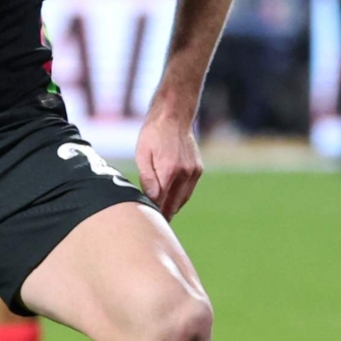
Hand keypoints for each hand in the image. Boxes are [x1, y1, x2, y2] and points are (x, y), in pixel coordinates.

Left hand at [136, 100, 202, 215]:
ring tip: (161, 213)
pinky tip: (170, 197)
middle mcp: (185, 173)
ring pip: (183, 199)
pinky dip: (180, 196)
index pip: (161, 202)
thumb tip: (152, 199)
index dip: (154, 213)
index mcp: (169, 171)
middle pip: (174, 204)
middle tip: (154, 224)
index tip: (147, 222)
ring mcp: (194, 172)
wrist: (173, 116)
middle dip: (164, 215)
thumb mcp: (142, 154)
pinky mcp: (198, 169)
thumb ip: (147, 179)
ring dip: (173, 207)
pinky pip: (189, 189)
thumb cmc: (153, 134)